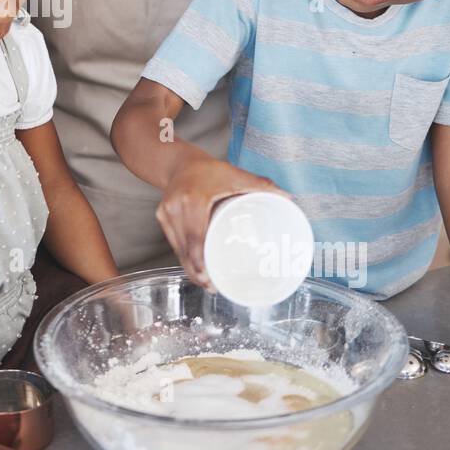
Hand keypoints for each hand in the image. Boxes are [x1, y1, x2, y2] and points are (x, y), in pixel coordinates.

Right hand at [156, 158, 288, 291]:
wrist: (180, 162)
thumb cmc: (209, 170)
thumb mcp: (234, 174)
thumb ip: (260, 184)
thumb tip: (288, 198)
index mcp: (192, 199)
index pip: (194, 236)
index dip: (199, 260)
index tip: (209, 277)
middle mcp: (175, 207)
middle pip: (185, 247)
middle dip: (197, 271)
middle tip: (213, 287)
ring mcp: (165, 213)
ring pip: (178, 248)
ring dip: (190, 268)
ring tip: (206, 282)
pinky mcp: (161, 217)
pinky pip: (173, 242)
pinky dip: (184, 257)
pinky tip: (194, 268)